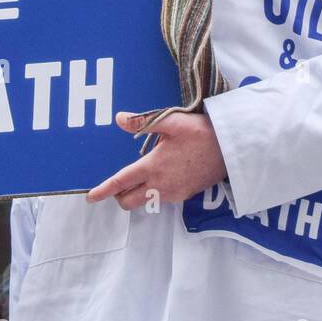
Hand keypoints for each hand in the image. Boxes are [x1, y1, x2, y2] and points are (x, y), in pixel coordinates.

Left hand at [85, 110, 227, 210]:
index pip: (120, 183)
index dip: (103, 191)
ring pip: (146, 202)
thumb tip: (119, 119)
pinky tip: (164, 176)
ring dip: (138, 194)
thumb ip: (143, 122)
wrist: (231, 149)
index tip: (90, 197)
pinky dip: (155, 192)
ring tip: (143, 175)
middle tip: (120, 182)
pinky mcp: (185, 196)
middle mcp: (160, 185)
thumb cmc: (201, 132)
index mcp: (152, 167)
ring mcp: (173, 193)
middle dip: (119, 195)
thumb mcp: (172, 122)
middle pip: (129, 201)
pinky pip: (162, 199)